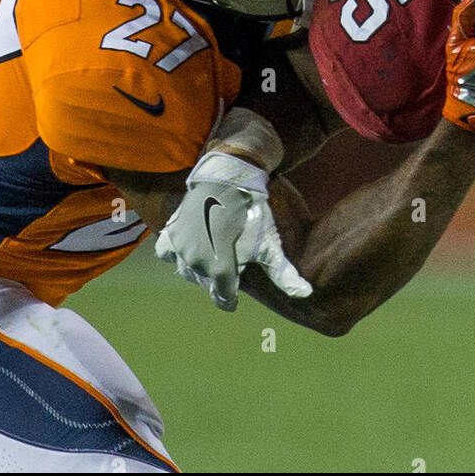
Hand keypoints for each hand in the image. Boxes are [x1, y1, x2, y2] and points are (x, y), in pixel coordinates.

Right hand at [155, 150, 310, 310]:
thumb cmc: (253, 212)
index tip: (235, 293)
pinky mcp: (171, 232)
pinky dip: (177, 253)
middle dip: (219, 277)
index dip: (231, 296)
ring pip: (188, 270)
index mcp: (219, 270)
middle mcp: (195, 262)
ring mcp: (181, 247)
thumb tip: (307, 295)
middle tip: (231, 259)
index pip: (223, 297)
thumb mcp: (270, 243)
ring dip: (200, 267)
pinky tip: (191, 245)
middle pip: (207, 282)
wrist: (230, 178)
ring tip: (216, 251)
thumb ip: (285, 274)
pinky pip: (168, 253)